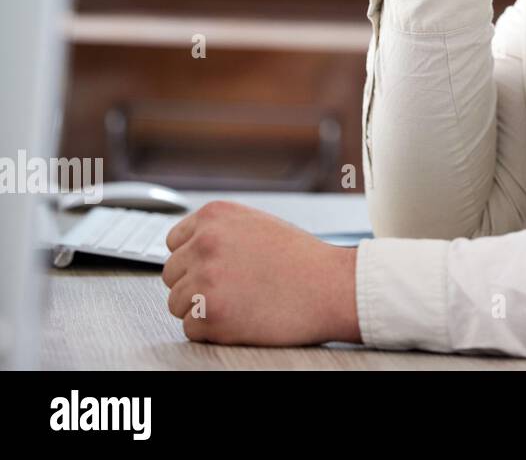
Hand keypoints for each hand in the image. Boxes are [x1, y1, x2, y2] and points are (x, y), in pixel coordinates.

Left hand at [162, 201, 360, 345]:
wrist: (332, 287)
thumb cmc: (302, 260)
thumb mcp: (258, 225)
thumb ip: (220, 231)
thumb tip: (188, 250)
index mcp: (215, 215)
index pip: (174, 242)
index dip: (194, 259)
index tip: (216, 269)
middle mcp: (204, 242)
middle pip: (171, 274)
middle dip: (195, 285)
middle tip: (233, 289)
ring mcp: (205, 278)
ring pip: (177, 304)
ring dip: (203, 309)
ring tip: (241, 303)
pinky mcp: (210, 314)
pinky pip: (191, 329)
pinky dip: (212, 331)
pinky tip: (242, 318)